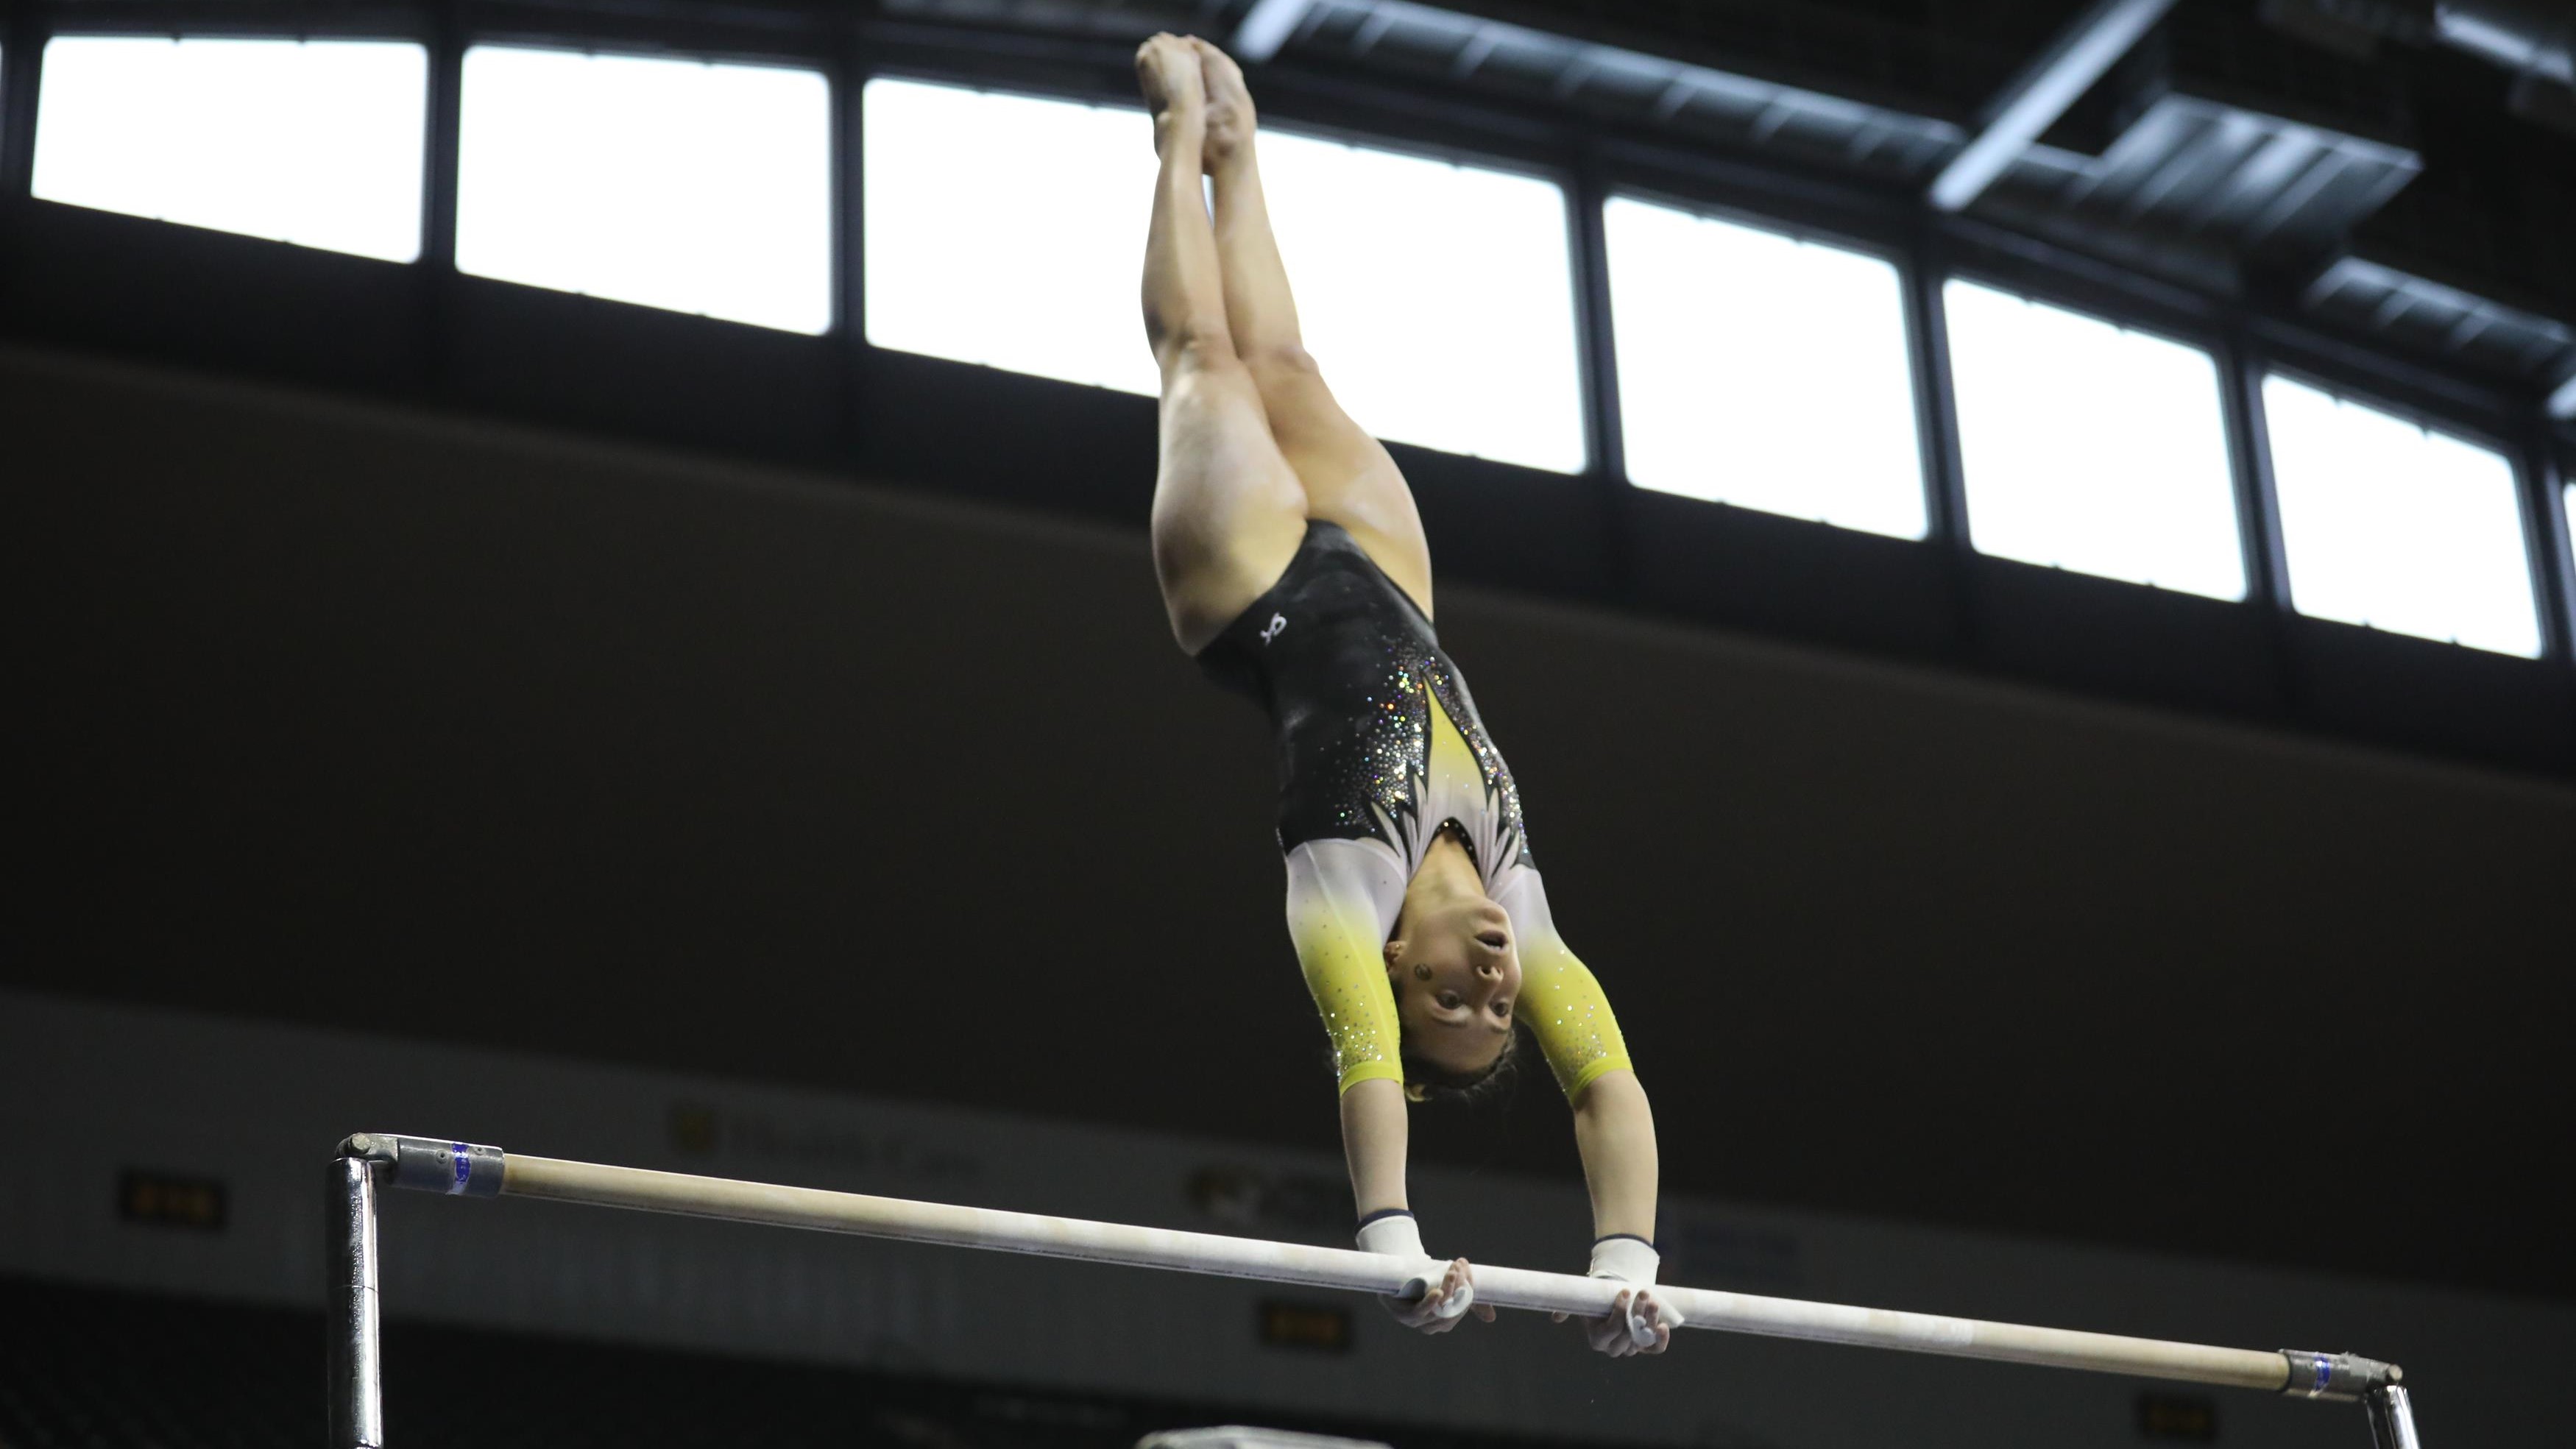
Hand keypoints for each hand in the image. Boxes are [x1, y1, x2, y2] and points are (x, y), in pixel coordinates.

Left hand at [1383, 1257, 1495, 1333]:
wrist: (1399, 1271)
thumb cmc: (1428, 1282)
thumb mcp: (1451, 1289)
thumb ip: (1470, 1301)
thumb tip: (1491, 1318)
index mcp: (1443, 1323)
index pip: (1460, 1310)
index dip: (1467, 1292)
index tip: (1467, 1271)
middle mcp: (1429, 1326)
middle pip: (1450, 1310)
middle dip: (1458, 1287)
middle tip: (1460, 1267)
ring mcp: (1414, 1321)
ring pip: (1437, 1309)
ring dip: (1447, 1289)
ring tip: (1452, 1271)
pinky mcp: (1400, 1312)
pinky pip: (1417, 1312)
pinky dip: (1429, 1303)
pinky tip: (1438, 1293)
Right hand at [1554, 1286, 1680, 1356]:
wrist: (1619, 1295)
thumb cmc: (1600, 1298)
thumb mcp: (1584, 1302)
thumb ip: (1568, 1309)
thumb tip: (1556, 1318)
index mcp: (1597, 1340)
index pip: (1611, 1330)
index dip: (1619, 1313)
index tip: (1624, 1292)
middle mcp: (1615, 1348)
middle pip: (1628, 1336)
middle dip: (1636, 1313)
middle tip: (1641, 1293)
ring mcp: (1632, 1347)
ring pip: (1642, 1339)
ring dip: (1650, 1320)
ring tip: (1652, 1301)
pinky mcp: (1647, 1344)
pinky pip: (1655, 1348)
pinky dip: (1661, 1340)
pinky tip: (1664, 1326)